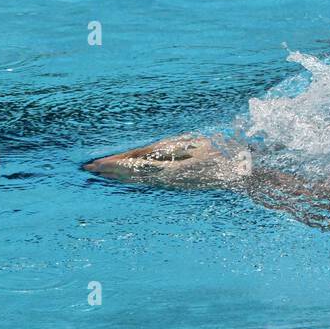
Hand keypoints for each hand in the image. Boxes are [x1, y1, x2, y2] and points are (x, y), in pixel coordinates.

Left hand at [83, 133, 247, 187]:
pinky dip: (133, 179)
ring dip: (118, 177)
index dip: (115, 163)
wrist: (242, 172)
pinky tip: (124, 178)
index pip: (136, 165)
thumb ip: (168, 148)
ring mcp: (173, 184)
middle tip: (87, 168)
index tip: (98, 162)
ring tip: (99, 174)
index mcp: (173, 168)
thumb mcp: (196, 143)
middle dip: (110, 171)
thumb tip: (143, 152)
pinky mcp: (176, 184)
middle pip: (133, 175)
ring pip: (139, 181)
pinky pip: (149, 182)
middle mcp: (169, 180)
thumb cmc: (222, 152)